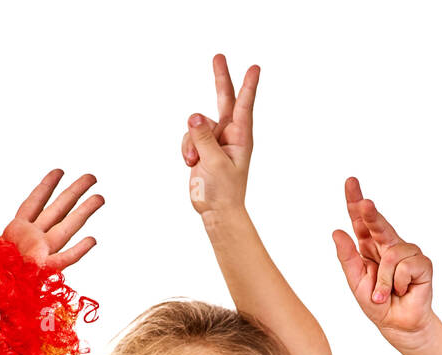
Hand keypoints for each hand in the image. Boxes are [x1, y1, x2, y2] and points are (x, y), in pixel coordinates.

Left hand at [0, 169, 103, 270]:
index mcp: (17, 230)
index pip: (34, 203)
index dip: (46, 186)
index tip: (59, 171)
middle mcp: (32, 238)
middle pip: (57, 210)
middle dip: (74, 192)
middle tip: (91, 177)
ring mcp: (40, 252)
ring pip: (66, 228)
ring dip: (83, 212)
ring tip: (99, 198)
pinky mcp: (42, 269)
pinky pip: (63, 259)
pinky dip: (77, 251)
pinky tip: (92, 240)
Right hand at [181, 53, 258, 217]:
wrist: (216, 211)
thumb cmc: (223, 191)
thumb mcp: (214, 163)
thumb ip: (203, 138)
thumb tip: (193, 115)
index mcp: (240, 137)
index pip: (244, 106)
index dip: (248, 86)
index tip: (255, 67)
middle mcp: (229, 134)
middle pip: (224, 100)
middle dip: (220, 79)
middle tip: (218, 56)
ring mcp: (214, 140)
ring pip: (196, 125)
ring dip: (190, 142)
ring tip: (194, 162)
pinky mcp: (202, 147)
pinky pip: (188, 137)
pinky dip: (186, 149)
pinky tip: (191, 164)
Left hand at [332, 177, 434, 347]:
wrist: (398, 325)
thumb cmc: (376, 304)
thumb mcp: (355, 283)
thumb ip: (347, 258)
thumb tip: (336, 232)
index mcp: (369, 248)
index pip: (361, 222)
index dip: (355, 202)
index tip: (350, 181)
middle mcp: (388, 246)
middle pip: (378, 224)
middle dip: (371, 214)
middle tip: (364, 204)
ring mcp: (407, 253)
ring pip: (391, 255)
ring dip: (384, 281)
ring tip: (384, 294)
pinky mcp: (422, 263)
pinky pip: (405, 267)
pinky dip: (397, 284)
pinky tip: (402, 291)